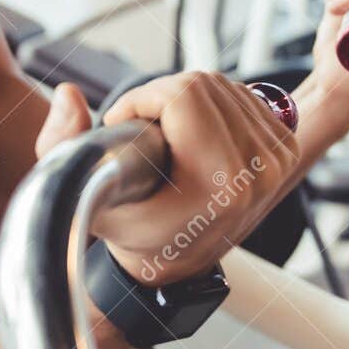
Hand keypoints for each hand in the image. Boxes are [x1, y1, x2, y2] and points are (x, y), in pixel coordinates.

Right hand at [37, 73, 299, 286]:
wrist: (173, 266)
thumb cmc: (131, 234)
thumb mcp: (83, 199)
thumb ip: (63, 147)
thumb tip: (69, 94)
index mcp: (221, 184)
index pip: (184, 94)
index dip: (142, 99)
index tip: (122, 125)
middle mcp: (258, 171)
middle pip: (203, 83)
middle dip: (160, 96)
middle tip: (141, 130)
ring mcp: (277, 160)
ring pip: (222, 83)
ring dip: (184, 98)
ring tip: (164, 134)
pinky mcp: (285, 148)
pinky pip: (241, 94)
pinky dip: (211, 103)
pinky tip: (193, 132)